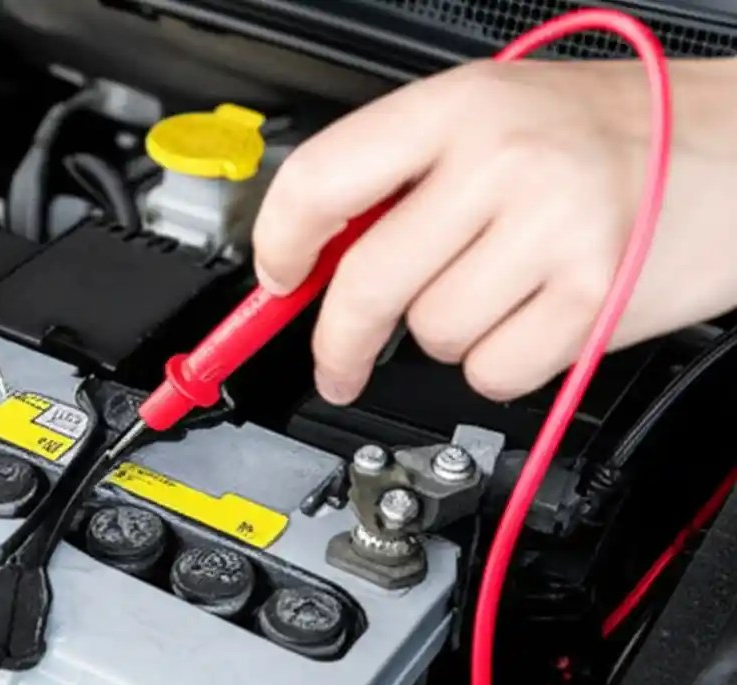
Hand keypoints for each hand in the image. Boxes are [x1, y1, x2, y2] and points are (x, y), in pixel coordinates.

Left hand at [254, 58, 736, 404]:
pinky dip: (504, 362)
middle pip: (366, 284)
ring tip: (508, 284)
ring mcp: (552, 231)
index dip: (279, 242)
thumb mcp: (498, 114)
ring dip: (452, 332)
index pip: (322, 179)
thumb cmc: (618, 131)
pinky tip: (541, 314)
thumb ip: (408, 172)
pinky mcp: (593, 300)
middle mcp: (504, 160)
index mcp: (463, 104)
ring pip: (431, 334)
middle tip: (336, 358)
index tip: (276, 276)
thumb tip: (318, 251)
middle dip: (338, 339)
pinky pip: (492, 369)